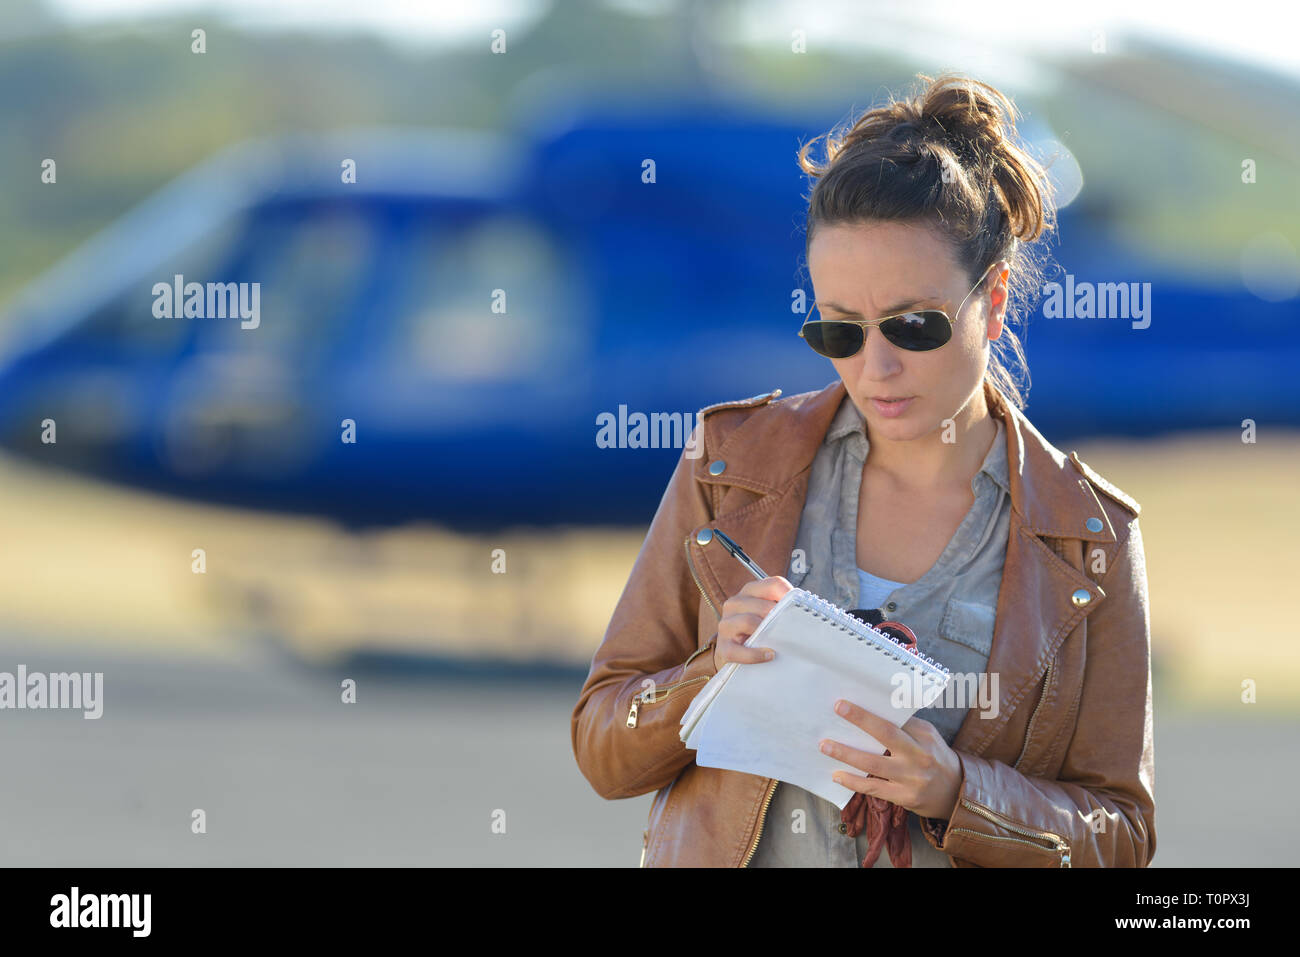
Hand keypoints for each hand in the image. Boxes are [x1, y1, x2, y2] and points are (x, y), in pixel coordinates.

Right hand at [712, 576, 793, 670]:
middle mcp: (734, 604)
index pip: (773, 584)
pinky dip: (755, 654)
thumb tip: (802, 608)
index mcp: (749, 592)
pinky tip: (769, 655)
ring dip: (766, 632)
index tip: (800, 607)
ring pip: (748, 621)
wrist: (734, 651)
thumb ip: (783, 606)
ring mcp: (726, 625)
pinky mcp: (724, 647)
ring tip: (779, 642)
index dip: (789, 595)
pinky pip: (738, 650)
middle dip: (778, 616)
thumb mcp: (769, 613)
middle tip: (790, 628)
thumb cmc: (758, 630)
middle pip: (763, 605)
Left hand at [819, 701, 962, 820]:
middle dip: (861, 719)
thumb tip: (873, 712)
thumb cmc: (936, 759)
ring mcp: (912, 778)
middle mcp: (919, 755)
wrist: (958, 794)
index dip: (873, 709)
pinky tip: (837, 775)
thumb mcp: (928, 738)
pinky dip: (853, 782)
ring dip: (846, 753)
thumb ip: (907, 727)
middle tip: (839, 708)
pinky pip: (873, 788)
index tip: (851, 700)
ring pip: (874, 763)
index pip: (897, 718)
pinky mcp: (905, 797)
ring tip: (825, 746)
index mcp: (925, 735)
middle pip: (887, 733)